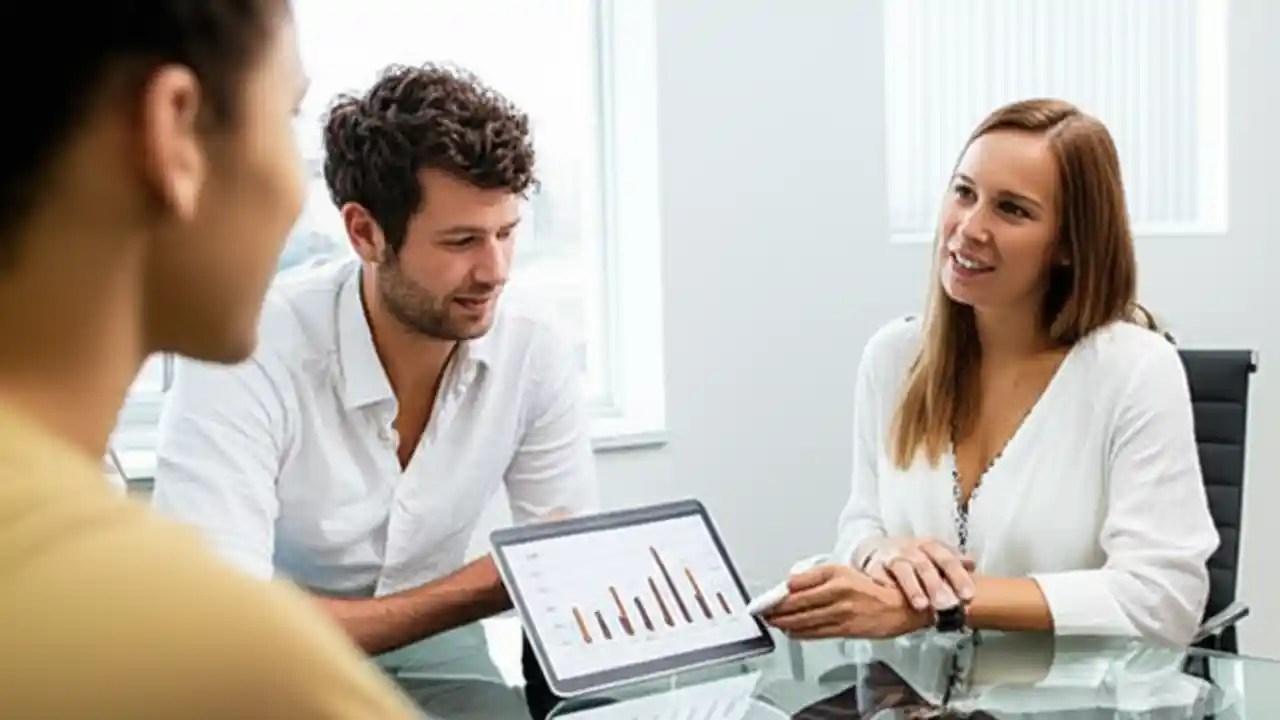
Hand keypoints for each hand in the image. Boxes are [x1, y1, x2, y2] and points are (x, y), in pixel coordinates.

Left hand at [763, 564, 931, 639]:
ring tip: (773, 622)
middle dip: (778, 609)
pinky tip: (791, 632)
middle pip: (798, 601)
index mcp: (837, 572)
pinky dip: (800, 633)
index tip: (770, 596)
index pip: (799, 582)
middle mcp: (838, 590)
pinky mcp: (846, 628)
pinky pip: (817, 632)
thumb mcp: (847, 573)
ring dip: (785, 622)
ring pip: (805, 618)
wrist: (902, 607)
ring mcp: (842, 610)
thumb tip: (794, 587)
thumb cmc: (875, 589)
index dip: (780, 592)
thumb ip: (821, 579)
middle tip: (765, 611)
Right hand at [861, 537, 975, 611]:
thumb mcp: (932, 555)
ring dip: (913, 587)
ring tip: (921, 605)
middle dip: (936, 585)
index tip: (968, 595)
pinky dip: (884, 585)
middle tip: (946, 605)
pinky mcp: (872, 567)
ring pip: (902, 570)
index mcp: (928, 546)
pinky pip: (878, 575)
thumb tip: (972, 564)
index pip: (946, 559)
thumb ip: (951, 562)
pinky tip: (891, 597)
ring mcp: (890, 558)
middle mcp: (910, 550)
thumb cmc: (911, 558)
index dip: (957, 576)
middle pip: (925, 565)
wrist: (875, 550)